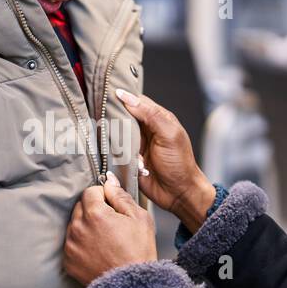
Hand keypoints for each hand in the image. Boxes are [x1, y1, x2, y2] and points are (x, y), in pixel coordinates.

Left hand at [64, 174, 157, 284]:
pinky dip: (81, 244)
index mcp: (95, 214)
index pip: (90, 191)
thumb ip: (121, 196)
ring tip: (105, 240)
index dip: (103, 196)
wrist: (131, 287)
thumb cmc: (138, 252)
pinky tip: (97, 251)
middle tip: (111, 224)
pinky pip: (72, 243)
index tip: (112, 206)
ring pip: (74, 225)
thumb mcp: (139, 218)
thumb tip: (110, 181)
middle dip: (94, 210)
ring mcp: (71, 245)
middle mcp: (77, 227)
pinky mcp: (68, 260)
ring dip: (86, 227)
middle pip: (80, 207)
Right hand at [114, 88, 215, 232]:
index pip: (135, 101)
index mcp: (157, 118)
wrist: (179, 193)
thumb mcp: (168, 134)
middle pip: (122, 117)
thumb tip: (127, 97)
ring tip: (127, 148)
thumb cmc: (179, 163)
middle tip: (106, 123)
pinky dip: (118, 157)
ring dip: (118, 142)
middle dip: (114, 121)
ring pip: (116, 135)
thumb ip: (150, 114)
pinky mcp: (128, 160)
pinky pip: (115, 154)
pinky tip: (128, 161)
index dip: (122, 97)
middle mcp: (145, 129)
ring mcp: (136, 145)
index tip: (106, 94)